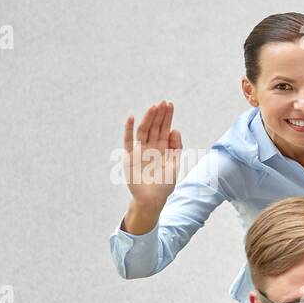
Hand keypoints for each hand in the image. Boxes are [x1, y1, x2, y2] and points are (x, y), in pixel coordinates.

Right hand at [122, 101, 182, 228]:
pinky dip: (128, 129)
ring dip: (148, 119)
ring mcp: (139, 151)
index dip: (167, 117)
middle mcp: (151, 148)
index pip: (165, 129)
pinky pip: (128, 141)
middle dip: (159, 115)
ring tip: (153, 107)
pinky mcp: (129, 157)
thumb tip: (175, 129)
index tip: (169, 105)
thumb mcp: (174, 166)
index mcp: (163, 149)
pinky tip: (131, 117)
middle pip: (155, 128)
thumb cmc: (164, 185)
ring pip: (143, 131)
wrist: (151, 200)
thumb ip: (175, 148)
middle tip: (163, 102)